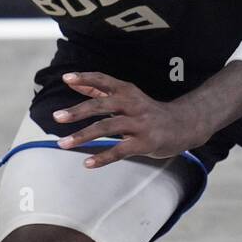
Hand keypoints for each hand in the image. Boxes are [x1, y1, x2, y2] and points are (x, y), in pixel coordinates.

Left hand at [52, 72, 210, 168]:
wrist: (184, 125)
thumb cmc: (148, 111)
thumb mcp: (127, 97)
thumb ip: (99, 90)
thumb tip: (72, 82)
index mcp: (127, 91)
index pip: (104, 80)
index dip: (85, 78)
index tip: (67, 78)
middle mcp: (133, 104)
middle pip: (101, 105)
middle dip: (78, 111)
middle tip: (56, 116)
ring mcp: (139, 124)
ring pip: (107, 128)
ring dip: (82, 136)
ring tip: (62, 143)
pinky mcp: (144, 143)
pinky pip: (119, 151)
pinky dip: (102, 158)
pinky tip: (87, 163)